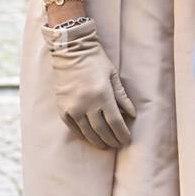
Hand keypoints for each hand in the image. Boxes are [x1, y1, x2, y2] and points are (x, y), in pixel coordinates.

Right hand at [41, 16, 135, 148]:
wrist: (71, 51)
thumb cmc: (95, 61)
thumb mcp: (113, 76)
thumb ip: (122, 97)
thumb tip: (132, 114)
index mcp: (102, 95)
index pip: (115, 122)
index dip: (122, 134)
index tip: (127, 139)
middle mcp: (87, 104)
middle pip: (102, 130)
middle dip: (111, 139)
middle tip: (117, 144)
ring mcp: (73, 107)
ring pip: (87, 132)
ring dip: (97, 141)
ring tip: (104, 145)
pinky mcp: (63, 107)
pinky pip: (73, 127)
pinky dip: (82, 134)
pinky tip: (88, 137)